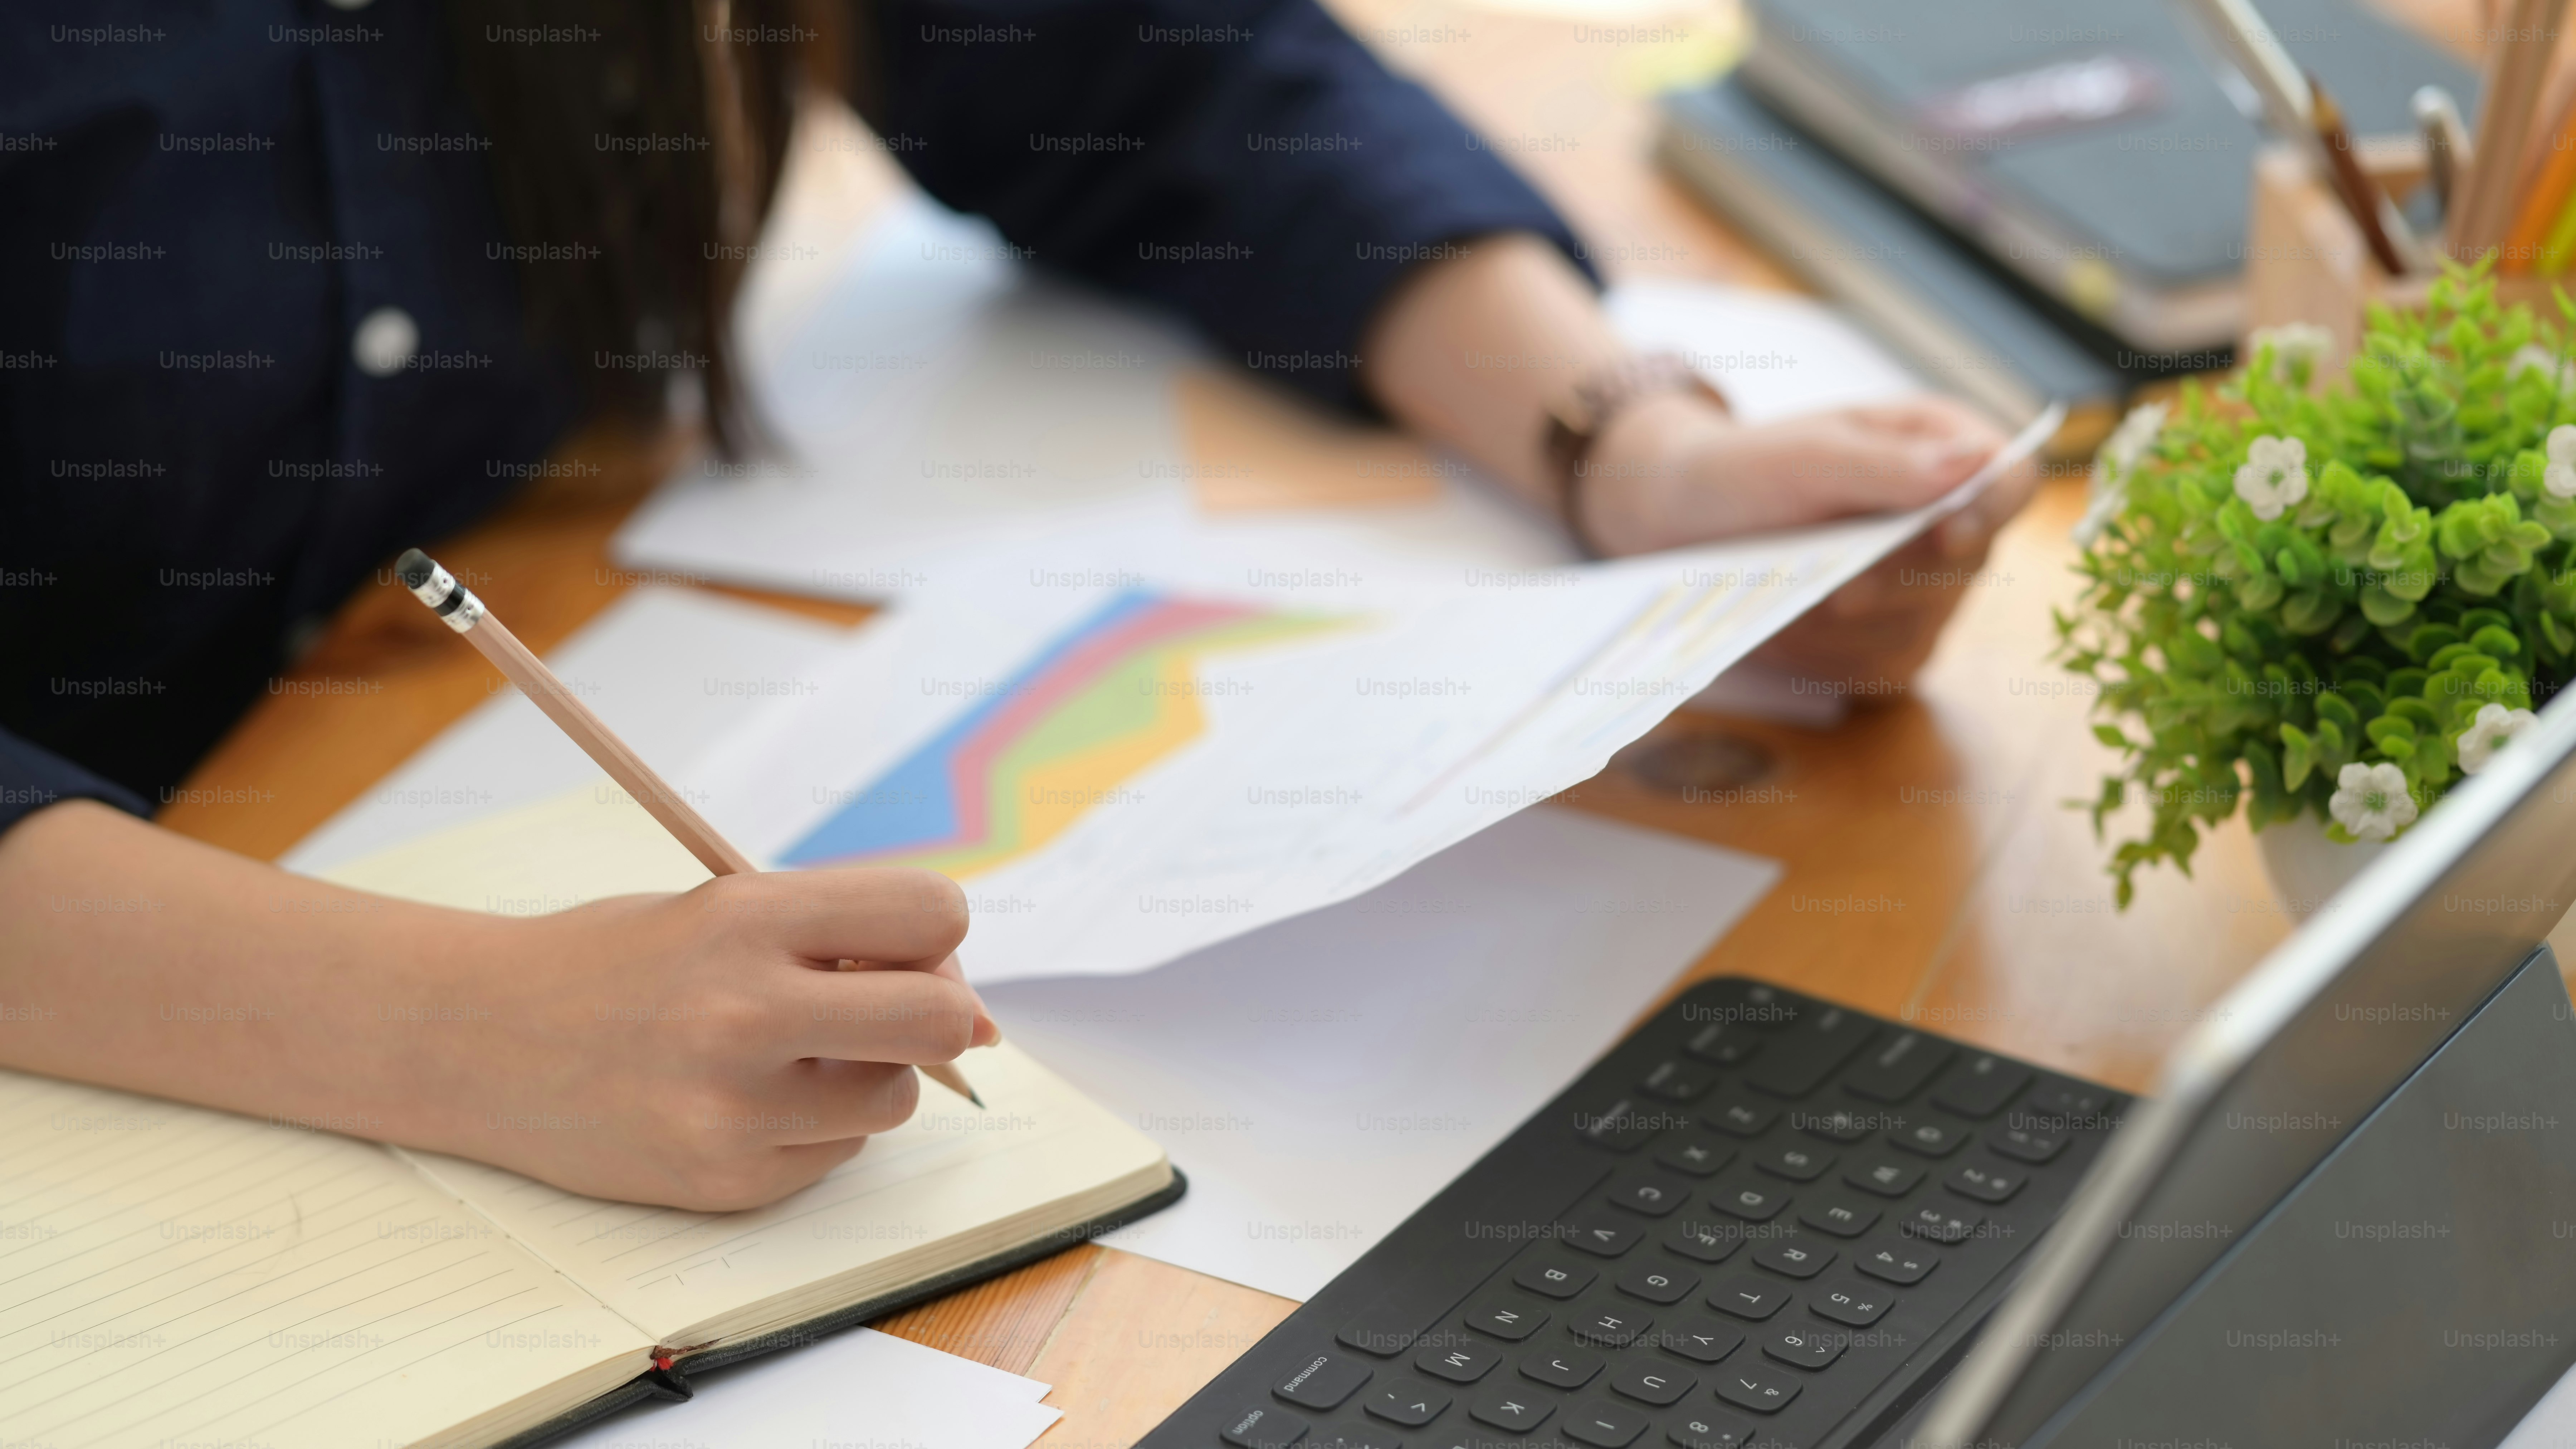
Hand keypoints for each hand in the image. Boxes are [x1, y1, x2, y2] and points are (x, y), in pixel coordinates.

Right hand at [0, 800, 999, 1214]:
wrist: (476, 1037)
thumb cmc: (616, 963)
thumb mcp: (723, 909)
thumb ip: (844, 941)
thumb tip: (977, 1018)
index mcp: (749, 918)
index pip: (930, 914)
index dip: (936, 936)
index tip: (909, 951)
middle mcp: (747, 1011)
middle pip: (940, 1021)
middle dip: (937, 1017)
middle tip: (891, 1014)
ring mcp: (734, 1107)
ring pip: (895, 1100)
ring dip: (868, 1078)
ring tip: (789, 1056)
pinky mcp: (725, 1178)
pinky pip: (835, 1156)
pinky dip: (812, 1130)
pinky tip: (743, 1101)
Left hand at [1578, 392, 2039, 690]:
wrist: (1677, 525)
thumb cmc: (1740, 472)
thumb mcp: (1798, 455)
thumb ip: (1878, 462)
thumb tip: (1971, 464)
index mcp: (1938, 449)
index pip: (2011, 481)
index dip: (1990, 511)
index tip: (1943, 533)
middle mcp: (1944, 522)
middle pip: (1969, 566)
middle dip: (1894, 581)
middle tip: (1833, 585)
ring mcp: (1921, 591)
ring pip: (1923, 628)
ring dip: (1850, 626)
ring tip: (1792, 594)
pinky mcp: (1885, 643)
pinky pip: (1883, 670)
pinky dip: (1831, 658)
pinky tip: (1790, 627)